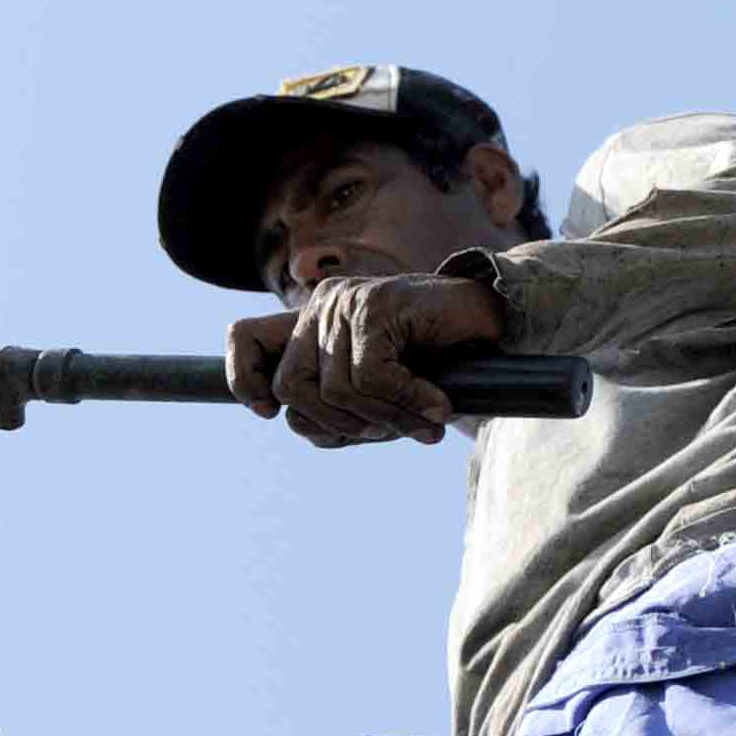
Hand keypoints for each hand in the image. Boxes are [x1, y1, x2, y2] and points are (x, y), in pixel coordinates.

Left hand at [225, 271, 504, 449]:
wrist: (490, 327)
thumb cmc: (433, 364)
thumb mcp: (372, 393)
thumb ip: (333, 408)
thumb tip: (291, 423)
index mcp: (310, 324)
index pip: (246, 338)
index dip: (244, 378)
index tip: (266, 412)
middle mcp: (320, 306)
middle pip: (294, 388)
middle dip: (340, 425)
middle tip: (388, 432)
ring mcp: (346, 302)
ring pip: (337, 390)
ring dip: (385, 419)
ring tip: (424, 424)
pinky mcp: (376, 306)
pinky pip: (373, 378)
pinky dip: (408, 403)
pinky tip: (438, 408)